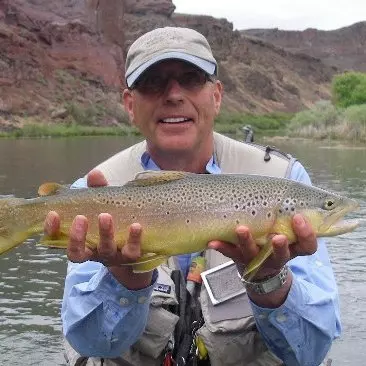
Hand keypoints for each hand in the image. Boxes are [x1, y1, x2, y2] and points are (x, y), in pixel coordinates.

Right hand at [44, 169, 151, 288]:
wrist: (135, 241)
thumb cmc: (112, 218)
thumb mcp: (103, 203)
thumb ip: (98, 189)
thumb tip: (95, 174)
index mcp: (78, 240)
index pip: (57, 239)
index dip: (52, 229)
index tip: (53, 213)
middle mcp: (91, 252)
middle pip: (77, 252)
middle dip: (76, 236)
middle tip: (80, 217)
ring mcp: (111, 256)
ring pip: (105, 250)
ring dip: (105, 233)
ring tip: (105, 216)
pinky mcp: (130, 256)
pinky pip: (131, 252)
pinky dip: (134, 239)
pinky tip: (136, 225)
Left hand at [207, 213, 317, 278]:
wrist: (261, 270)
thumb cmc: (276, 238)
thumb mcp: (289, 229)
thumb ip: (293, 213)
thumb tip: (305, 190)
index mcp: (293, 248)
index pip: (307, 246)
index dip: (306, 234)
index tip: (299, 218)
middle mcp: (276, 256)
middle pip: (281, 254)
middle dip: (279, 246)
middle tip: (277, 237)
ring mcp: (256, 258)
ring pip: (252, 253)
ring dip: (247, 241)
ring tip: (241, 229)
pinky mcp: (239, 258)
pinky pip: (229, 253)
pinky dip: (221, 246)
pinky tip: (212, 241)